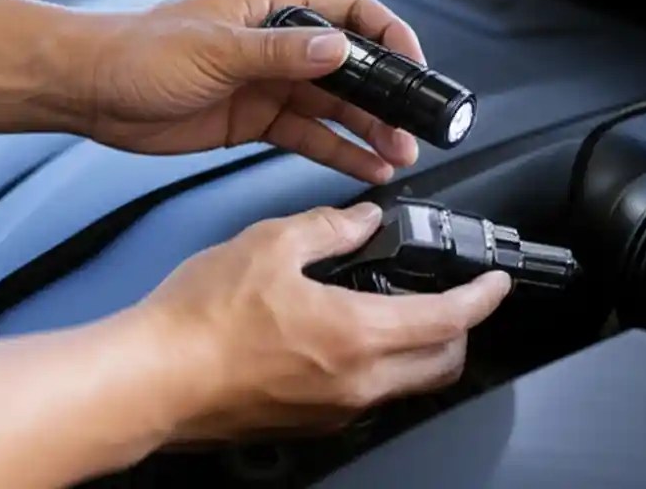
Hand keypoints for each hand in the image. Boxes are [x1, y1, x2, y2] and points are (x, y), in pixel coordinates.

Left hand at [77, 0, 424, 182]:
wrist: (89, 91)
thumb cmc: (136, 53)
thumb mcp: (215, 50)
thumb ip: (280, 54)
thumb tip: (337, 50)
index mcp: (272, 7)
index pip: (352, 13)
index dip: (390, 38)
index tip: (414, 68)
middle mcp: (278, 45)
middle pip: (352, 69)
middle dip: (386, 100)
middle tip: (413, 130)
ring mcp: (269, 84)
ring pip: (335, 108)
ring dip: (368, 132)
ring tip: (398, 156)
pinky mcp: (256, 121)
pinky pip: (309, 137)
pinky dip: (337, 152)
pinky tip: (363, 168)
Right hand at [129, 203, 511, 441]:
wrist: (149, 380)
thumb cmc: (199, 321)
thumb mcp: (271, 244)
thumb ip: (328, 227)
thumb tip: (360, 220)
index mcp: (358, 335)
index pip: (450, 319)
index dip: (483, 296)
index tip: (496, 283)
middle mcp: (357, 384)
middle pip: (443, 364)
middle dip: (461, 330)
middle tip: (454, 299)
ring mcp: (333, 412)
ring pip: (407, 386)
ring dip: (421, 352)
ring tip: (401, 315)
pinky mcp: (306, 425)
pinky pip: (366, 400)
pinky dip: (378, 370)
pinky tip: (348, 341)